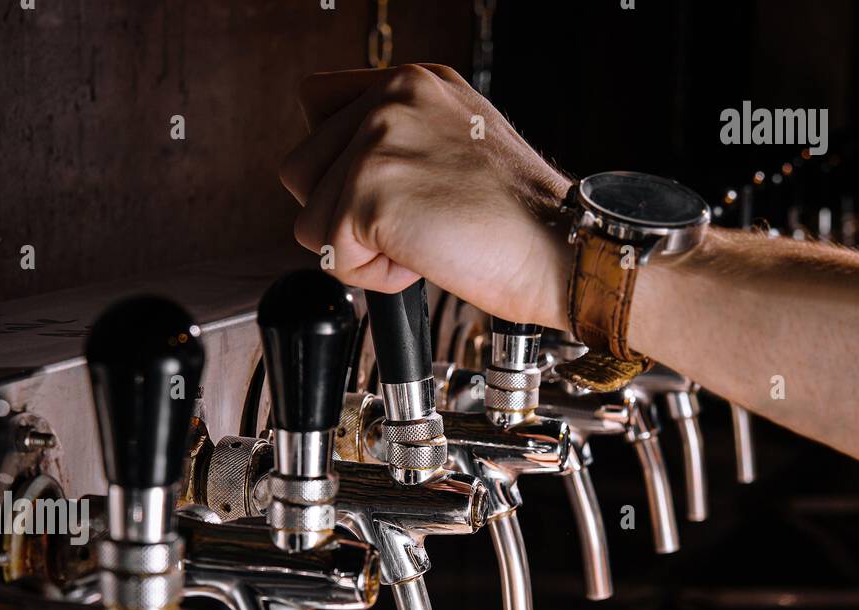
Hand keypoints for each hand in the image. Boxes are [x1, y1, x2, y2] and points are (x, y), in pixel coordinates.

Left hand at [280, 64, 571, 327]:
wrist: (557, 249)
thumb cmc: (519, 220)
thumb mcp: (459, 147)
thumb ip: (402, 143)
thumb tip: (345, 177)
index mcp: (414, 82)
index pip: (318, 108)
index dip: (337, 169)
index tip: (384, 196)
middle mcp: (392, 97)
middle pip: (301, 171)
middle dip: (344, 216)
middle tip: (413, 227)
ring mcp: (378, 140)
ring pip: (310, 220)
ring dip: (360, 250)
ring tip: (423, 242)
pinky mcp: (369, 190)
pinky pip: (332, 258)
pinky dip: (374, 278)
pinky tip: (424, 259)